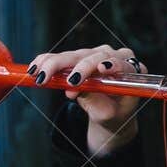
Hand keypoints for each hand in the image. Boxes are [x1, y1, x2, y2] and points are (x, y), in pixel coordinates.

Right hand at [26, 44, 148, 133]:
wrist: (111, 112)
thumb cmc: (114, 113)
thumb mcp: (106, 113)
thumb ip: (94, 100)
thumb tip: (71, 90)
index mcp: (130, 69)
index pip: (120, 63)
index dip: (110, 64)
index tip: (101, 69)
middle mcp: (114, 56)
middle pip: (94, 56)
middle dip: (76, 67)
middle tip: (62, 79)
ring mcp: (97, 53)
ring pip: (75, 55)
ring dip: (54, 63)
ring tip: (39, 73)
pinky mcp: (81, 56)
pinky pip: (64, 57)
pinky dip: (48, 62)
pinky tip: (35, 67)